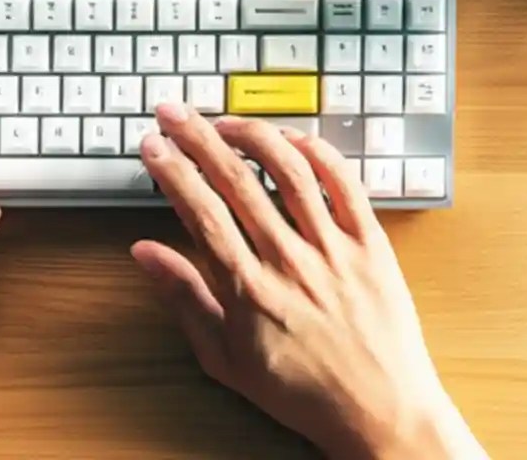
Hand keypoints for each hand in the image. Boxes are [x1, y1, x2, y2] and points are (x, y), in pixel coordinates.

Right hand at [134, 105, 485, 459]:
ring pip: (288, 170)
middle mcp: (290, 262)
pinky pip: (343, 183)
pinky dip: (316, 152)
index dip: (172, 171)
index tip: (153, 146)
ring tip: (224, 120)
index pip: (200, 212)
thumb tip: (144, 253)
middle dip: (197, 138)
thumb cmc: (303, 393)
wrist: (382, 413)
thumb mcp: (226, 359)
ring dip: (252, 135)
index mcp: (249, 291)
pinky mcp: (372, 244)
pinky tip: (290, 139)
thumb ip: (184, 299)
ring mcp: (334, 250)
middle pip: (235, 181)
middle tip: (173, 112)